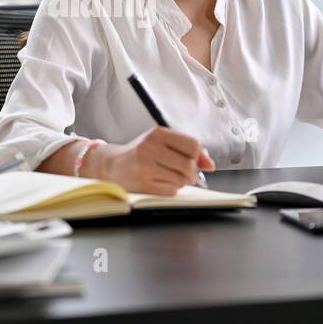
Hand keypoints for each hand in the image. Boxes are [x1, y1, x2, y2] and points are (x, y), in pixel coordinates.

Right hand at [93, 126, 214, 195]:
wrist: (112, 165)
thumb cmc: (141, 153)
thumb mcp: (162, 142)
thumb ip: (188, 149)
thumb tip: (210, 165)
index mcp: (157, 133)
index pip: (193, 145)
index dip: (198, 156)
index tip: (194, 160)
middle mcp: (150, 148)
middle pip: (189, 165)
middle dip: (192, 173)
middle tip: (186, 173)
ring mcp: (145, 167)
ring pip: (182, 179)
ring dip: (182, 181)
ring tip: (171, 176)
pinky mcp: (142, 183)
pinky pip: (171, 190)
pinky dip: (172, 188)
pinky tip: (161, 182)